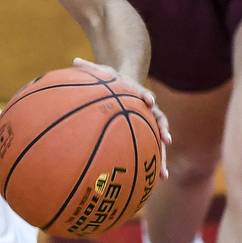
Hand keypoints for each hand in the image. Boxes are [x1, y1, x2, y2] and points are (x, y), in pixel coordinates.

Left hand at [72, 58, 170, 177]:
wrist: (127, 85)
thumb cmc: (112, 81)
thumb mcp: (102, 72)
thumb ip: (90, 68)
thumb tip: (74, 59)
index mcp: (139, 95)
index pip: (145, 94)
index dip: (147, 96)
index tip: (149, 101)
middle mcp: (149, 111)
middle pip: (160, 121)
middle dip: (163, 131)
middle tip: (166, 141)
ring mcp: (150, 124)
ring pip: (159, 141)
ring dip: (162, 157)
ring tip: (162, 175)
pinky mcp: (147, 135)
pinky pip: (150, 151)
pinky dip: (151, 165)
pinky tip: (152, 183)